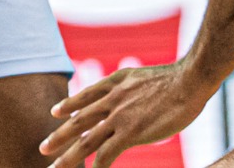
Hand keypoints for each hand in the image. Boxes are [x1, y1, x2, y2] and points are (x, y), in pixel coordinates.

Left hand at [40, 61, 211, 167]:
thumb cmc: (178, 79)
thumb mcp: (146, 76)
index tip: (56, 112)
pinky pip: (106, 155)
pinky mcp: (130, 132)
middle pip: (79, 120)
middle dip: (59, 135)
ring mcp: (120, 116)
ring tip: (53, 167)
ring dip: (67, 156)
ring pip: (86, 140)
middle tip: (43, 147)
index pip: (87, 95)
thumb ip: (135, 87)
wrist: (190, 79)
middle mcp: (113, 98)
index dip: (69, 104)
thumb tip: (136, 95)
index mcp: (117, 82)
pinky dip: (96, 167)